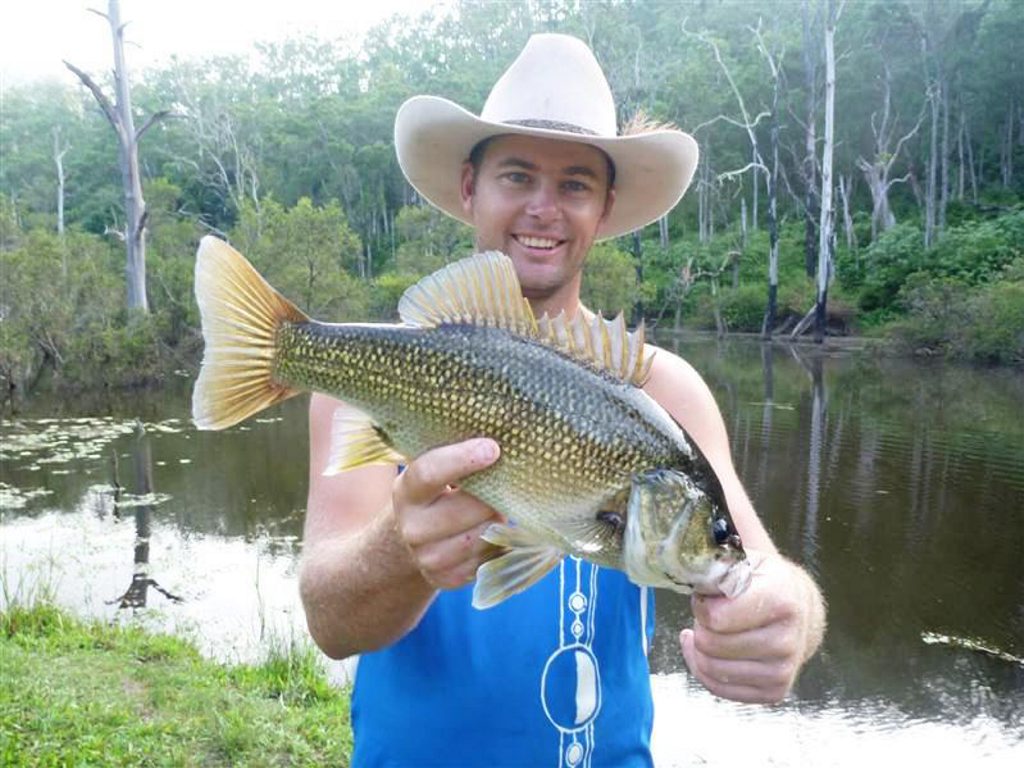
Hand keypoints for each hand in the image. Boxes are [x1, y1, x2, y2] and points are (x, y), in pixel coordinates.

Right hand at [392, 438, 503, 590]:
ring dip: (497, 520)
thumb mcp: (436, 470)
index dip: (462, 459)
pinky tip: (490, 531)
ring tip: (492, 509)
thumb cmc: (437, 492)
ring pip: (484, 534)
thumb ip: (458, 458)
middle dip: (493, 496)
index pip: (429, 473)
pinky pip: (490, 557)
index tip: (492, 448)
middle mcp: (413, 528)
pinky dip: (498, 542)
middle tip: (501, 485)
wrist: (415, 538)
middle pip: (470, 508)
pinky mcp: (449, 579)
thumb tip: (498, 443)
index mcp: (407, 491)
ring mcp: (429, 558)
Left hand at [679, 552, 824, 703]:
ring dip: (701, 648)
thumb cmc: (761, 583)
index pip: (716, 617)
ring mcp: (783, 670)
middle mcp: (786, 639)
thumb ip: (715, 566)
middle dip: (702, 626)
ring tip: (714, 630)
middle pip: (710, 644)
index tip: (708, 597)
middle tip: (712, 614)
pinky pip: (717, 687)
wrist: (798, 609)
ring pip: (710, 668)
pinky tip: (708, 651)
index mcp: (780, 600)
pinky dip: (703, 669)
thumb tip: (690, 575)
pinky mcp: (774, 692)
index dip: (701, 605)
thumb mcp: (742, 562)